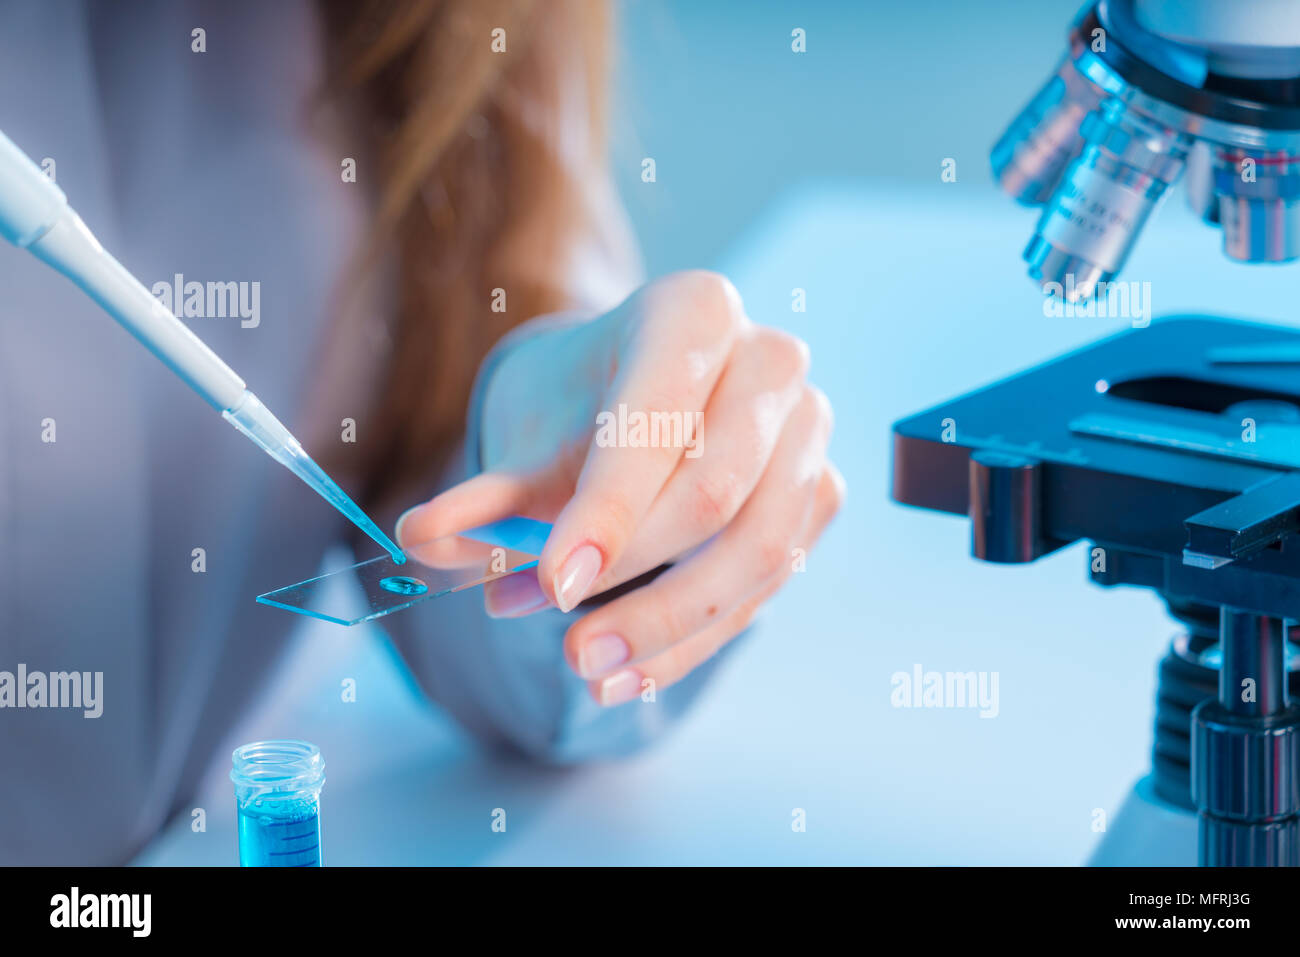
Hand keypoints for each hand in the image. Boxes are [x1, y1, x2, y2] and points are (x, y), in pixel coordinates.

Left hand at [396, 271, 843, 704]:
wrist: (630, 397)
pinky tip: (631, 677)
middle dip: (634, 582)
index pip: (657, 421)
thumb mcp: (523, 441)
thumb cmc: (577, 408)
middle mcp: (770, 361)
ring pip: (760, 552)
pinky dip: (696, 640)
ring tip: (591, 673)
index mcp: (694, 311)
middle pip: (715, 495)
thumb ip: (480, 495)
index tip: (553, 586)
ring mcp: (809, 428)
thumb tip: (419, 541)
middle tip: (566, 649)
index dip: (609, 511)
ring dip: (672, 628)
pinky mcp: (821, 492)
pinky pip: (770, 584)